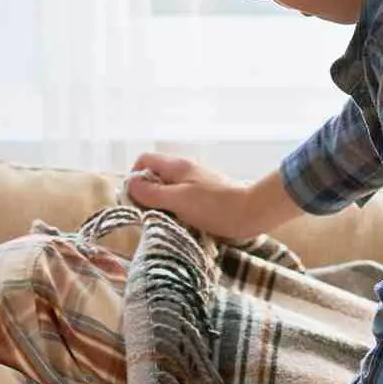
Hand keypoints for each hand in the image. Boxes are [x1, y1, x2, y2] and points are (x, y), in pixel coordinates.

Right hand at [125, 153, 298, 239]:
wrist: (252, 212)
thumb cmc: (215, 206)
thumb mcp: (178, 200)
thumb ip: (153, 192)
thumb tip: (130, 185)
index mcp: (176, 166)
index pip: (144, 160)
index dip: (134, 177)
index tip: (135, 200)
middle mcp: (184, 170)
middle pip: (154, 175)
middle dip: (146, 194)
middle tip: (149, 214)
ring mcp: (195, 182)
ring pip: (167, 189)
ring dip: (161, 204)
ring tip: (165, 221)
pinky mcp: (204, 196)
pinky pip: (181, 199)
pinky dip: (176, 210)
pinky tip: (181, 223)